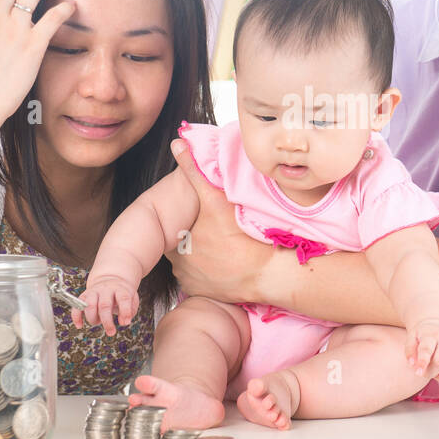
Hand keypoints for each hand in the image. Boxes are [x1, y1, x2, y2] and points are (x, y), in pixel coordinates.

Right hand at [72, 273, 140, 336]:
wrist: (110, 279)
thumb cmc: (122, 294)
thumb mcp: (132, 299)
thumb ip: (130, 310)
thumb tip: (123, 322)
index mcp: (120, 289)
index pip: (123, 298)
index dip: (125, 311)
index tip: (125, 323)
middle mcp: (106, 289)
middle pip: (104, 305)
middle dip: (107, 321)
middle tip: (111, 333)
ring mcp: (93, 292)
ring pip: (89, 305)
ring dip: (93, 319)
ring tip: (98, 323)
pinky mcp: (83, 296)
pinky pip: (77, 306)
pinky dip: (76, 317)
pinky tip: (79, 325)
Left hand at [165, 138, 271, 301]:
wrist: (267, 275)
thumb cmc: (242, 238)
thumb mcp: (216, 200)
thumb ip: (194, 171)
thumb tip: (178, 143)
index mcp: (175, 244)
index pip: (170, 228)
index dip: (183, 220)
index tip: (197, 215)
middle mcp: (179, 267)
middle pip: (181, 245)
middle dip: (192, 236)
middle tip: (213, 229)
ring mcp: (193, 283)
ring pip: (191, 263)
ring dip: (202, 254)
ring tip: (221, 244)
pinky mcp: (207, 295)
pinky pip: (204, 280)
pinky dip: (211, 271)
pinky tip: (225, 261)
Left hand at [405, 317, 438, 387]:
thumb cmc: (423, 336)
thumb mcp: (412, 337)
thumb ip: (409, 350)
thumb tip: (413, 364)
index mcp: (432, 335)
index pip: (427, 349)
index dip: (422, 362)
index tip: (418, 373)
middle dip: (430, 373)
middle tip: (423, 373)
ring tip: (435, 375)